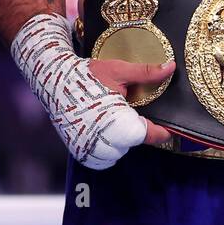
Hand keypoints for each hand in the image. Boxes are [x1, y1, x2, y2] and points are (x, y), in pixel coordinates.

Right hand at [11, 14, 174, 169]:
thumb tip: (170, 68)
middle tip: (129, 112)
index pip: (148, 135)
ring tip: (113, 118)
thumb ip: (146, 73)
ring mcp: (89, 149)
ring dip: (122, 139)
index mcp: (116, 121)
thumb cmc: (86, 76)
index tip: (169, 127)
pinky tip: (104, 128)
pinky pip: (102, 157)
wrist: (53, 81)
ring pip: (118, 152)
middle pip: (133, 143)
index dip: (161, 131)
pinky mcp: (80, 152)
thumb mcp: (118, 70)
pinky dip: (107, 146)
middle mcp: (102, 141)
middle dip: (137, 130)